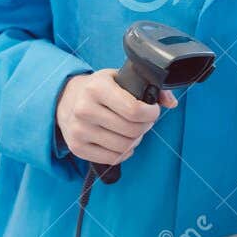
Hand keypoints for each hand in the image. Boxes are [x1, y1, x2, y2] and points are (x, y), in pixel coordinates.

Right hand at [55, 69, 177, 166]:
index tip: (152, 110)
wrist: (65, 99)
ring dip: (136, 140)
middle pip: (131, 130)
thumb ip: (149, 87)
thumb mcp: (119, 78)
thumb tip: (172, 103)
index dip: (151, 113)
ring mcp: (79, 130)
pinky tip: (123, 141)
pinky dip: (125, 152)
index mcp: (97, 88)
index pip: (134, 110)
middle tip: (144, 121)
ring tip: (134, 131)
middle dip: (145, 127)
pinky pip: (112, 158)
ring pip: (124, 146)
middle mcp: (85, 109)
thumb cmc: (99, 88)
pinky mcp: (77, 148)